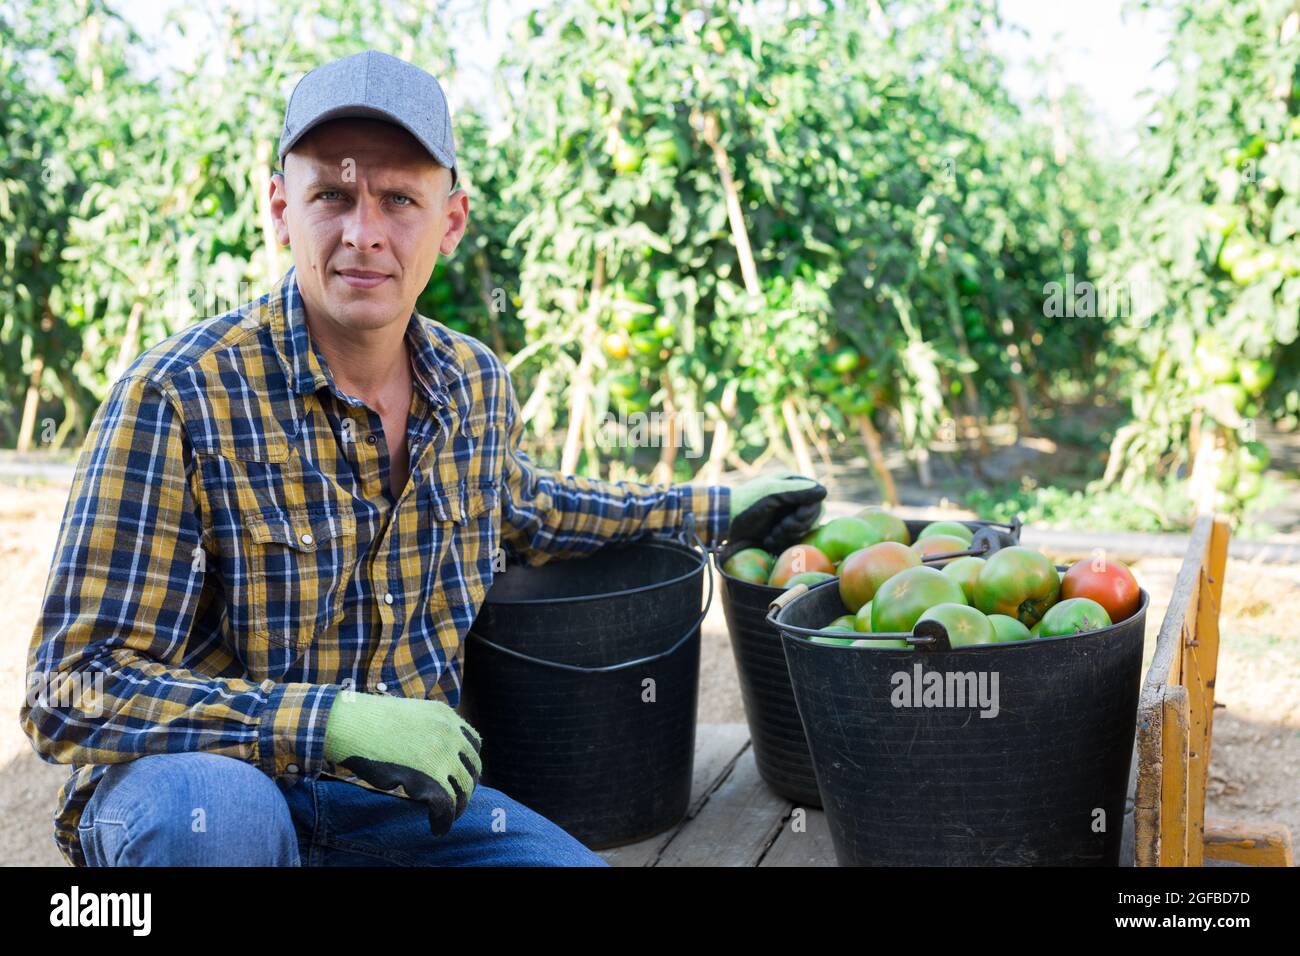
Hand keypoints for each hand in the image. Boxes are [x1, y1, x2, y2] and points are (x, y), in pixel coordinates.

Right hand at [323, 690, 482, 836]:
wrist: (353, 725)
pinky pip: (446, 804)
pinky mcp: (429, 777)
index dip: (469, 764)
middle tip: (455, 801)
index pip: (474, 744)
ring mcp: (441, 755)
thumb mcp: (412, 717)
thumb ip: (430, 732)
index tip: (460, 777)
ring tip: (446, 817)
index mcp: (446, 716)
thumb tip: (439, 759)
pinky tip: (437, 827)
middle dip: (466, 788)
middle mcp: (450, 734)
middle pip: (473, 768)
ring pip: (463, 788)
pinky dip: (444, 820)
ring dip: (458, 806)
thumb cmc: (373, 723)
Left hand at [727, 471, 826, 553]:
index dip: (809, 510)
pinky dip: (783, 541)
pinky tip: (769, 540)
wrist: (725, 521)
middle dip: (798, 525)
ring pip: (806, 528)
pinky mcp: (783, 529)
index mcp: (792, 483)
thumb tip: (823, 491)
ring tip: (771, 535)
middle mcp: (794, 497)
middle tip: (779, 529)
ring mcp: (789, 513)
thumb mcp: (771, 494)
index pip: (817, 497)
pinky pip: (795, 537)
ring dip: (789, 535)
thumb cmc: (747, 504)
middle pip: (814, 514)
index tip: (794, 518)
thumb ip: (797, 491)